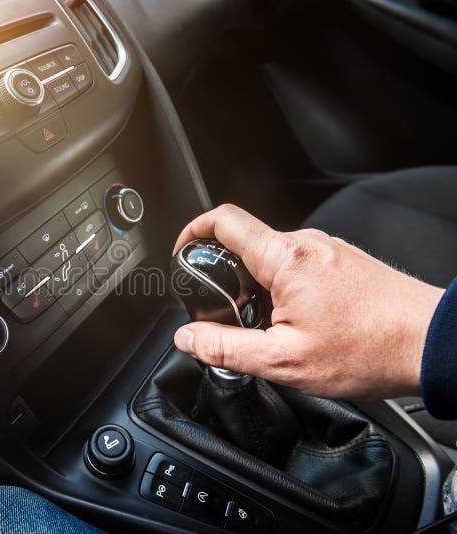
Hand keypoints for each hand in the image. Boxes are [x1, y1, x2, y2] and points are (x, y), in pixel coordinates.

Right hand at [172, 204, 444, 399]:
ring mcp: (328, 250)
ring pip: (272, 259)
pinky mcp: (342, 262)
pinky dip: (283, 290)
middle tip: (229, 315)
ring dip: (257, 288)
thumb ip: (227, 349)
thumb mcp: (285, 361)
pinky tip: (300, 325)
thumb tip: (189, 339)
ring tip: (272, 328)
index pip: (223, 220)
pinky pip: (297, 267)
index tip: (182, 251)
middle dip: (226, 278)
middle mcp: (306, 245)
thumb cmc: (371, 349)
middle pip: (245, 244)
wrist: (431, 343)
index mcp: (285, 259)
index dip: (192, 231)